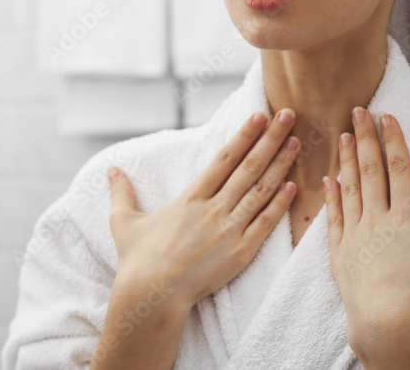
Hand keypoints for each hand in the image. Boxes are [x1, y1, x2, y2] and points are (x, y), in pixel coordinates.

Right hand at [106, 109, 300, 306]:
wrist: (153, 294)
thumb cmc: (138, 259)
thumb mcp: (124, 221)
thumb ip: (122, 193)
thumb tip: (111, 170)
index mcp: (190, 197)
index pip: (223, 158)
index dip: (243, 135)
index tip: (259, 116)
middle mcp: (213, 208)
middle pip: (249, 167)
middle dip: (271, 139)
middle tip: (289, 115)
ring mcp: (229, 230)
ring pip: (262, 191)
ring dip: (282, 165)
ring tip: (298, 143)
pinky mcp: (240, 252)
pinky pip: (265, 223)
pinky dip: (280, 204)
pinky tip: (293, 186)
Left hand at [323, 109, 409, 353]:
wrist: (383, 320)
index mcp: (406, 217)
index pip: (399, 169)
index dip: (394, 140)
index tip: (386, 116)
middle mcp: (377, 218)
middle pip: (371, 170)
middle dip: (365, 138)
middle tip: (357, 110)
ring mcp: (355, 233)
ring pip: (350, 187)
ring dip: (346, 159)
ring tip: (342, 134)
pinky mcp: (339, 250)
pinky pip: (334, 215)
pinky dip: (332, 194)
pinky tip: (329, 178)